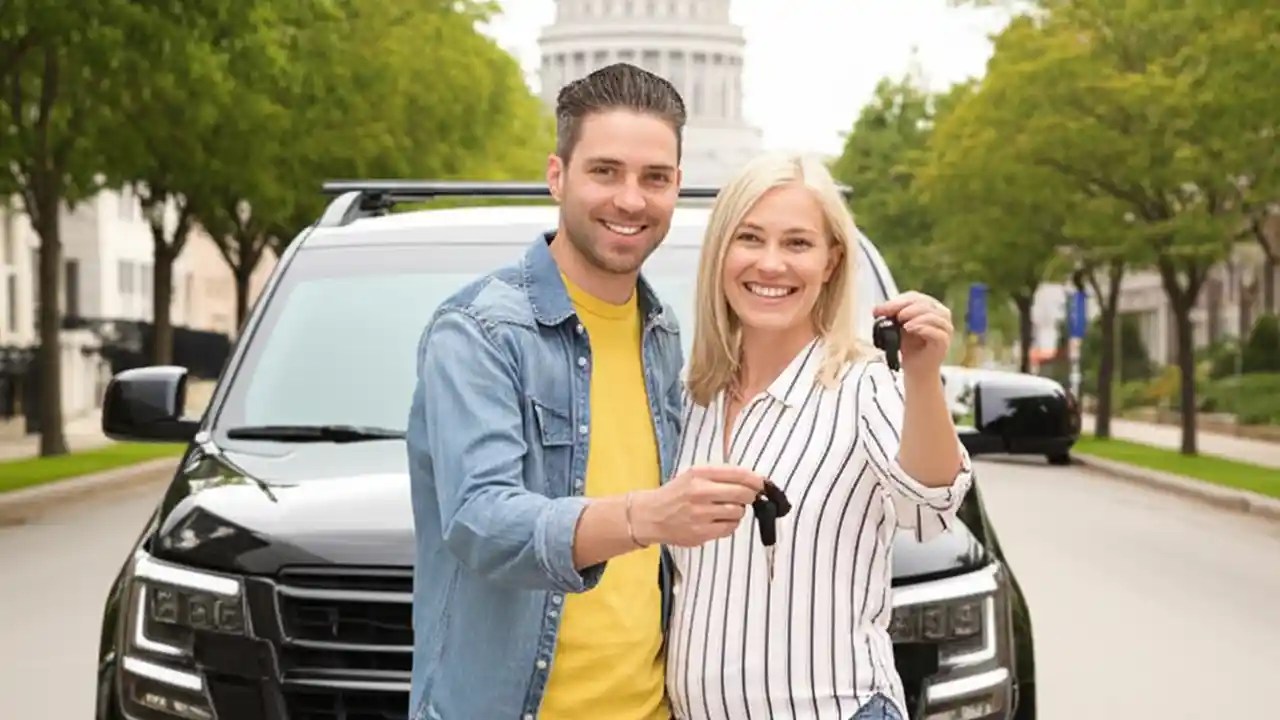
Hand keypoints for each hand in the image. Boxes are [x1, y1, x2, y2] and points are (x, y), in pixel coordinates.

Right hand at [631, 465, 764, 547]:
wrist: (651, 516)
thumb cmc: (676, 494)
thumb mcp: (694, 475)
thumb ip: (721, 476)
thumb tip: (755, 482)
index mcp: (700, 474)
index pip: (739, 474)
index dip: (757, 480)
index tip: (764, 485)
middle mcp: (700, 492)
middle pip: (743, 494)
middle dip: (749, 497)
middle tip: (745, 498)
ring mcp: (700, 514)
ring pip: (738, 513)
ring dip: (737, 512)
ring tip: (724, 510)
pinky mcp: (701, 533)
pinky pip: (730, 529)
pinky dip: (730, 525)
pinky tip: (718, 521)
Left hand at [873, 291, 953, 374]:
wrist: (916, 368)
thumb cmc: (909, 346)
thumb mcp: (897, 327)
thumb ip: (891, 317)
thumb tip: (877, 309)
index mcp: (930, 307)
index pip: (915, 297)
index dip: (897, 301)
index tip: (880, 310)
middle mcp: (941, 315)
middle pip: (925, 303)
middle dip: (904, 306)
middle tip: (892, 314)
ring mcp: (945, 329)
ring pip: (933, 315)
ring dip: (915, 315)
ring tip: (901, 321)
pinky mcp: (944, 342)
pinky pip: (937, 332)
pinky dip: (922, 327)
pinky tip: (910, 328)